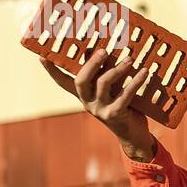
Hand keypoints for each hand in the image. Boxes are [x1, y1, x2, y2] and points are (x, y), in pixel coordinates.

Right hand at [40, 49, 155, 160]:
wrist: (134, 136)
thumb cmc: (123, 107)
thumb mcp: (112, 91)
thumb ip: (107, 75)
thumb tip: (110, 50)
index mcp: (83, 95)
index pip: (63, 82)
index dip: (52, 70)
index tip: (41, 57)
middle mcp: (88, 102)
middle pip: (81, 80)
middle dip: (91, 63)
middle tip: (104, 50)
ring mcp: (100, 109)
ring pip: (103, 83)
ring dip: (117, 69)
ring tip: (129, 59)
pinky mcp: (115, 114)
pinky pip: (125, 94)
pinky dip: (136, 81)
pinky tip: (144, 72)